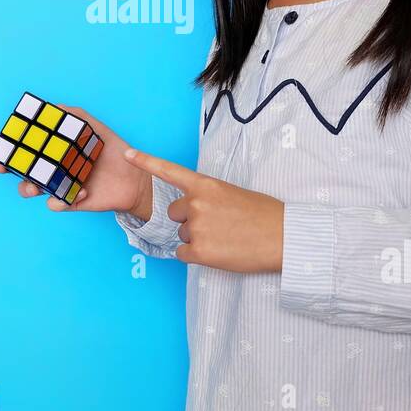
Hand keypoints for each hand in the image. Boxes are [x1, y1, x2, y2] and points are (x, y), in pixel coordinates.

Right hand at [0, 104, 150, 216]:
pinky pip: (57, 204)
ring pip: (33, 189)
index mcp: (56, 150)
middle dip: (11, 169)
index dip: (11, 149)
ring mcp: (61, 185)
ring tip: (37, 187)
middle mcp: (55, 168)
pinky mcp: (71, 202)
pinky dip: (64, 199)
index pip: (28, 149)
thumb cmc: (113, 151)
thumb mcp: (95, 128)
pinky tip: (83, 191)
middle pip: (23, 169)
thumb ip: (75, 116)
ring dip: (28, 188)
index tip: (2, 149)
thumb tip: (53, 107)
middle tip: (5, 168)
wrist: (135, 176)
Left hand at [121, 147, 284, 271]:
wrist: (283, 237)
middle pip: (175, 214)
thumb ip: (208, 197)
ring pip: (182, 235)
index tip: (127, 154)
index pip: (169, 171)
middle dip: (190, 220)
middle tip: (219, 224)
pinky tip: (219, 252)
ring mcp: (195, 228)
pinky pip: (183, 254)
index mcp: (205, 185)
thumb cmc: (263, 215)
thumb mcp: (232, 193)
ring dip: (198, 239)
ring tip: (226, 238)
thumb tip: (194, 212)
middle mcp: (196, 203)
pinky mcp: (198, 251)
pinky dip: (197, 256)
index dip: (145, 162)